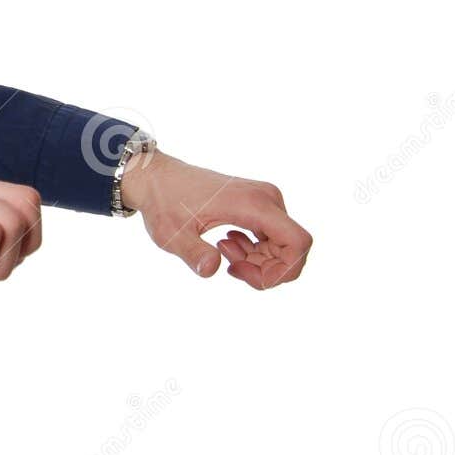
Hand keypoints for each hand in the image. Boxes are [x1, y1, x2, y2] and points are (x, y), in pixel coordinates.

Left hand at [118, 147, 311, 288]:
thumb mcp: (172, 234)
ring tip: (222, 251)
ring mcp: (265, 199)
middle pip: (292, 249)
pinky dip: (256, 250)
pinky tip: (227, 244)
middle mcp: (266, 198)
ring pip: (283, 244)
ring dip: (258, 260)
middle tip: (229, 268)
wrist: (156, 177)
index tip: (248, 277)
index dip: (284, 270)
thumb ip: (193, 252)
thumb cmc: (163, 202)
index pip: (298, 242)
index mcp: (252, 204)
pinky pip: (273, 236)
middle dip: (265, 269)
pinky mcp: (259, 203)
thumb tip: (211, 270)